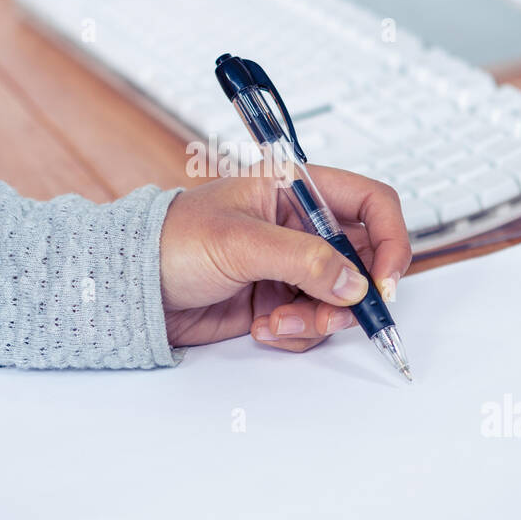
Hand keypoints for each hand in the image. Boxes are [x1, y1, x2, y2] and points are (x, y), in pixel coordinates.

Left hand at [160, 166, 410, 350]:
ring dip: (319, 318)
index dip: (390, 238)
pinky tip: (262, 326)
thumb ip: (304, 261)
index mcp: (295, 188)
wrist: (130, 288)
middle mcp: (301, 226)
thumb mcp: (241, 243)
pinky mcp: (278, 301)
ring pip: (341, 298)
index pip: (370, 201)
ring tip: (278, 322)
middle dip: (352, 293)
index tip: (385, 281)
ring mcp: (291, 266)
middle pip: (364, 259)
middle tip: (333, 314)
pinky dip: (296, 331)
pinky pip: (313, 322)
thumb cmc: (170, 242)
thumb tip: (355, 283)